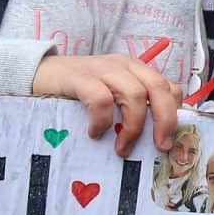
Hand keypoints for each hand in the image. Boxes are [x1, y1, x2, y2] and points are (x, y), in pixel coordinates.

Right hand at [31, 53, 181, 155]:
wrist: (38, 74)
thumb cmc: (77, 92)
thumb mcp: (110, 96)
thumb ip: (129, 109)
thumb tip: (153, 140)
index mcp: (136, 70)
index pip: (168, 87)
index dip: (175, 113)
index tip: (171, 139)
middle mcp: (124, 66)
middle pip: (159, 88)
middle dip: (165, 120)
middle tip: (159, 146)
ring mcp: (102, 69)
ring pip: (134, 94)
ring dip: (133, 126)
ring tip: (121, 148)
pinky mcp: (80, 77)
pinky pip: (100, 99)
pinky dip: (102, 121)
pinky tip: (95, 133)